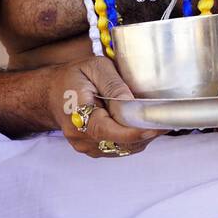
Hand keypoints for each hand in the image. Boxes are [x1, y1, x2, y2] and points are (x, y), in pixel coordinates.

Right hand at [46, 56, 165, 157]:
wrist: (50, 93)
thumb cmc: (72, 77)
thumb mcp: (94, 68)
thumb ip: (114, 85)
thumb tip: (132, 103)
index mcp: (79, 117)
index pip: (111, 132)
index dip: (137, 132)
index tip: (158, 126)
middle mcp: (81, 138)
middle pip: (122, 144)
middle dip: (147, 133)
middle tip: (167, 119)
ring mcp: (87, 147)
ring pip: (124, 149)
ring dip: (142, 137)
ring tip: (156, 119)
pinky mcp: (94, 150)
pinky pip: (119, 149)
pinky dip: (134, 139)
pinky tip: (141, 124)